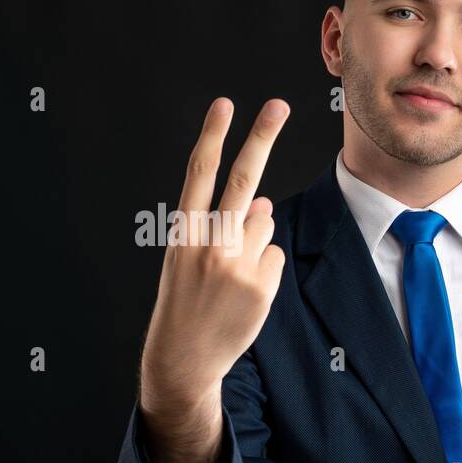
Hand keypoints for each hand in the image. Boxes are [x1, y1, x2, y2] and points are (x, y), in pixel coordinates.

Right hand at [139, 97, 289, 433]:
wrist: (183, 357)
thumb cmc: (187, 303)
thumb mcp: (191, 260)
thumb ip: (221, 227)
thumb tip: (264, 202)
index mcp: (184, 233)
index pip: (200, 175)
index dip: (213, 138)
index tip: (224, 105)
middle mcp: (208, 244)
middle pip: (242, 182)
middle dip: (260, 139)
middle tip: (278, 105)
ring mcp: (235, 264)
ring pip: (264, 226)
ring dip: (256, 244)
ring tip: (231, 278)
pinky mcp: (259, 285)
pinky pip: (275, 256)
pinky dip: (266, 270)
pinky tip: (245, 293)